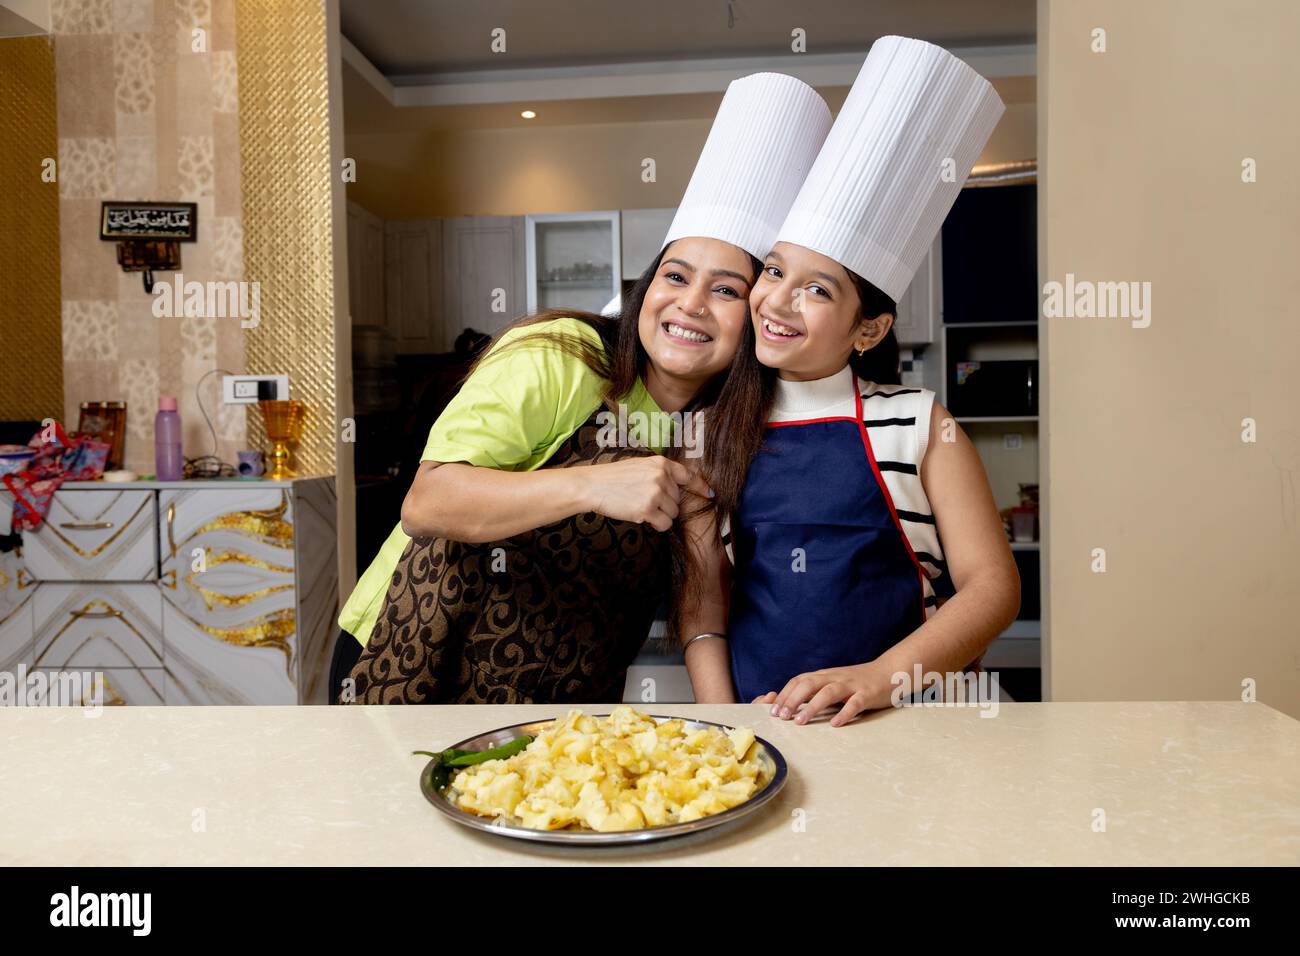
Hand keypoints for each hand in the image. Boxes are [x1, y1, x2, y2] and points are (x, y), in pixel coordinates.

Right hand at [584, 456, 708, 531]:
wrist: (592, 485)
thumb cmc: (613, 477)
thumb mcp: (639, 466)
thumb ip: (659, 474)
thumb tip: (677, 488)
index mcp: (660, 463)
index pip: (688, 476)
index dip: (700, 487)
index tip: (710, 494)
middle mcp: (661, 476)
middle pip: (678, 500)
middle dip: (666, 504)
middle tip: (644, 500)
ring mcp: (655, 493)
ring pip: (673, 513)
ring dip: (660, 515)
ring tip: (640, 506)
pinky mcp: (647, 509)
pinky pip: (664, 524)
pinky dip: (656, 524)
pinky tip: (640, 515)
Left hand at [763, 664, 881, 727]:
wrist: (890, 671)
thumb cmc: (857, 682)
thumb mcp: (833, 683)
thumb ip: (815, 692)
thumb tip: (791, 706)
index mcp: (824, 675)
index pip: (799, 681)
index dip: (784, 695)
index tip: (772, 711)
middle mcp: (834, 677)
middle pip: (809, 684)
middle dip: (792, 700)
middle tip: (781, 717)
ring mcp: (851, 685)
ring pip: (828, 692)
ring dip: (812, 706)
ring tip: (800, 721)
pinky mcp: (867, 694)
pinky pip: (855, 703)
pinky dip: (844, 713)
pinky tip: (835, 724)